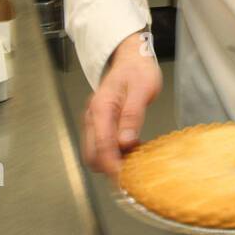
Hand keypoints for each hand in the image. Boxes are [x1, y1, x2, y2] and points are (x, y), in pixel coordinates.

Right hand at [82, 32, 161, 176]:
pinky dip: (112, 154)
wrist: (130, 56)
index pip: (101, 146)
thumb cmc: (137, 70)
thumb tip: (126, 143)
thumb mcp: (142, 90)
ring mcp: (94, 120)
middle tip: (131, 175)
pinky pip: (101, 145)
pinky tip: (130, 152)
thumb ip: (133, 116)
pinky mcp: (99, 122)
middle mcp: (93, 116)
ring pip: (94, 152)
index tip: (123, 178)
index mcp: (101, 108)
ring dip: (110, 162)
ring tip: (133, 163)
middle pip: (92, 154)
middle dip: (108, 168)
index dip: (111, 165)